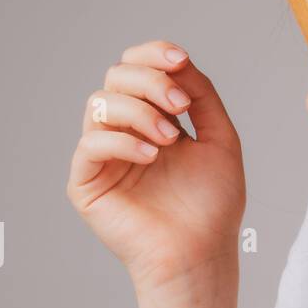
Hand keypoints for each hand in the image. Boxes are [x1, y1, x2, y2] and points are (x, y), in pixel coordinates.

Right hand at [67, 40, 245, 293]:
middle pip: (115, 76)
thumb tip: (180, 60)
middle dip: (150, 80)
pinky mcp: (87, 183)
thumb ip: (202, 96)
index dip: (153, 54)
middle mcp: (125, 131)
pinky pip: (90, 144)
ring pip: (100, 104)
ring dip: (139, 111)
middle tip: (181, 106)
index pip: (138, 68)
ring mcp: (103, 156)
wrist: (202, 252)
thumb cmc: (213, 203)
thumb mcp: (220, 138)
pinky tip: (152, 156)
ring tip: (170, 139)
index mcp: (154, 118)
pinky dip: (122, 142)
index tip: (180, 59)